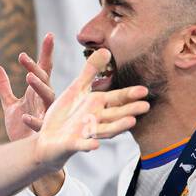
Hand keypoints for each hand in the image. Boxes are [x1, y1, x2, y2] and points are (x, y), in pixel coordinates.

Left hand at [0, 32, 56, 141]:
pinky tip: (25, 117)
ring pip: (49, 98)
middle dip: (36, 68)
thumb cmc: (23, 129)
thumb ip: (4, 88)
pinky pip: (41, 125)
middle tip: (23, 57)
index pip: (43, 69)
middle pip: (44, 80)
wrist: (27, 154)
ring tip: (29, 76)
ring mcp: (47, 115)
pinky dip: (34, 121)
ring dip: (40, 87)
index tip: (49, 35)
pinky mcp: (44, 132)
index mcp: (38, 93)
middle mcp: (45, 102)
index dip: (46, 53)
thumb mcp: (10, 106)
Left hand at [33, 48, 149, 169]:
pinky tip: (95, 144)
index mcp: (97, 106)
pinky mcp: (72, 144)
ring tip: (132, 122)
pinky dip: (87, 144)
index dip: (129, 95)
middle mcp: (96, 119)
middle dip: (130, 110)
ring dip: (117, 126)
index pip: (117, 99)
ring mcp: (86, 133)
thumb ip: (90, 71)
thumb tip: (105, 50)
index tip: (144, 90)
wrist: (48, 138)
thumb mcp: (77, 89)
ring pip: (104, 130)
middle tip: (146, 106)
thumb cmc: (65, 114)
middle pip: (115, 115)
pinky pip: (81, 144)